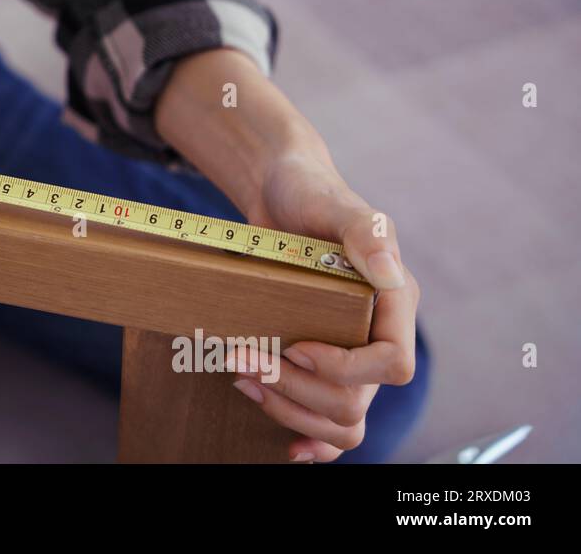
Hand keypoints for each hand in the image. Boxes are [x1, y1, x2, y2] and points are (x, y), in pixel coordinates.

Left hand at [232, 148, 419, 461]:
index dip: (345, 368)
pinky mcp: (319, 363)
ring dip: (290, 413)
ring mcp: (348, 353)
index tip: (297, 346)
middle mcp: (377, 334)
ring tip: (243, 378)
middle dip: (296, 389)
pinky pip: (329, 425)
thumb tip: (388, 271)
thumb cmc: (310, 192)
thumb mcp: (336, 203)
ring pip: (342, 422)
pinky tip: (286, 448)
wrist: (277, 190)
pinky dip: (310, 441)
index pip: (393, 365)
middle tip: (243, 359)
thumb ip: (366, 233)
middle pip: (356, 402)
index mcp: (394, 302)